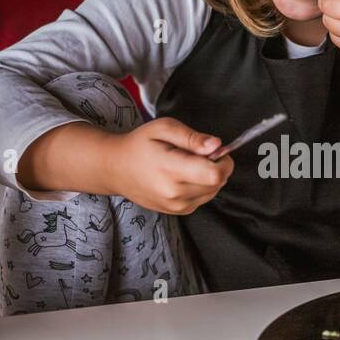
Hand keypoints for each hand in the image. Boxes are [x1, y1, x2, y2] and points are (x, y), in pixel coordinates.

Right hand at [111, 117, 233, 213]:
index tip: (214, 150)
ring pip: (213, 191)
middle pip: (218, 183)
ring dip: (209, 177)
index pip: (215, 174)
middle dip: (217, 166)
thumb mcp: (164, 128)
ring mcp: (176, 206)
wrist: (116, 169)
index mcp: (172, 170)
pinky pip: (203, 198)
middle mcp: (175, 193)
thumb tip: (216, 145)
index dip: (223, 161)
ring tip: (186, 164)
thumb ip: (192, 137)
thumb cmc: (139, 145)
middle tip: (196, 154)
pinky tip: (183, 176)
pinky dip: (201, 186)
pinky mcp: (178, 211)